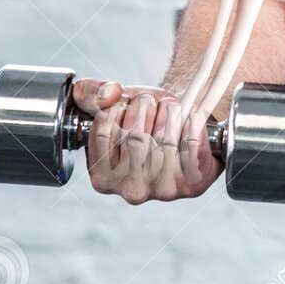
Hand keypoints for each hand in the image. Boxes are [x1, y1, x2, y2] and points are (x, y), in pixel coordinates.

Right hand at [72, 79, 222, 202]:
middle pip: (134, 136)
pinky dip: (191, 123)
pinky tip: (190, 117)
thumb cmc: (145, 124)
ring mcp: (161, 190)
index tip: (127, 101)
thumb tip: (108, 94)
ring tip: (169, 106)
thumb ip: (93, 93)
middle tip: (150, 101)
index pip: (105, 132)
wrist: (185, 142)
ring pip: (163, 139)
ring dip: (168, 112)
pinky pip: (191, 145)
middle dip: (144, 107)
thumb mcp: (114, 105)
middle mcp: (130, 190)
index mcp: (103, 178)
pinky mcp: (190, 184)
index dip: (118, 107)